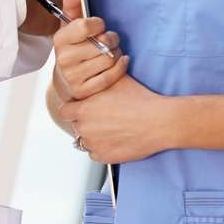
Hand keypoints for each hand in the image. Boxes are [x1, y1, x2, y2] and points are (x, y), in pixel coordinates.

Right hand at [52, 0, 128, 101]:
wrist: (66, 81)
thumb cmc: (73, 47)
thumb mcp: (70, 26)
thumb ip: (73, 4)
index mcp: (60, 39)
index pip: (85, 26)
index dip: (98, 24)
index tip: (100, 25)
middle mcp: (63, 59)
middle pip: (101, 43)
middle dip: (112, 39)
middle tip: (111, 39)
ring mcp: (72, 77)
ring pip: (108, 59)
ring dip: (117, 53)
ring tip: (113, 51)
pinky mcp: (83, 91)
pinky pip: (110, 77)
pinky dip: (120, 67)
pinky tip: (121, 61)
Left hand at [56, 73, 172, 163]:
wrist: (158, 122)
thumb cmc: (140, 100)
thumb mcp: (119, 80)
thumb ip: (103, 77)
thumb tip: (102, 66)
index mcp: (84, 109)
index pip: (65, 110)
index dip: (74, 108)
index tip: (85, 107)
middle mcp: (84, 128)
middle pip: (76, 125)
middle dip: (86, 121)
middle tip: (104, 117)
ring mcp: (93, 144)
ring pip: (85, 141)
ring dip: (94, 136)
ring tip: (112, 129)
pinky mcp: (104, 157)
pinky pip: (95, 154)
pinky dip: (102, 148)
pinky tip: (116, 140)